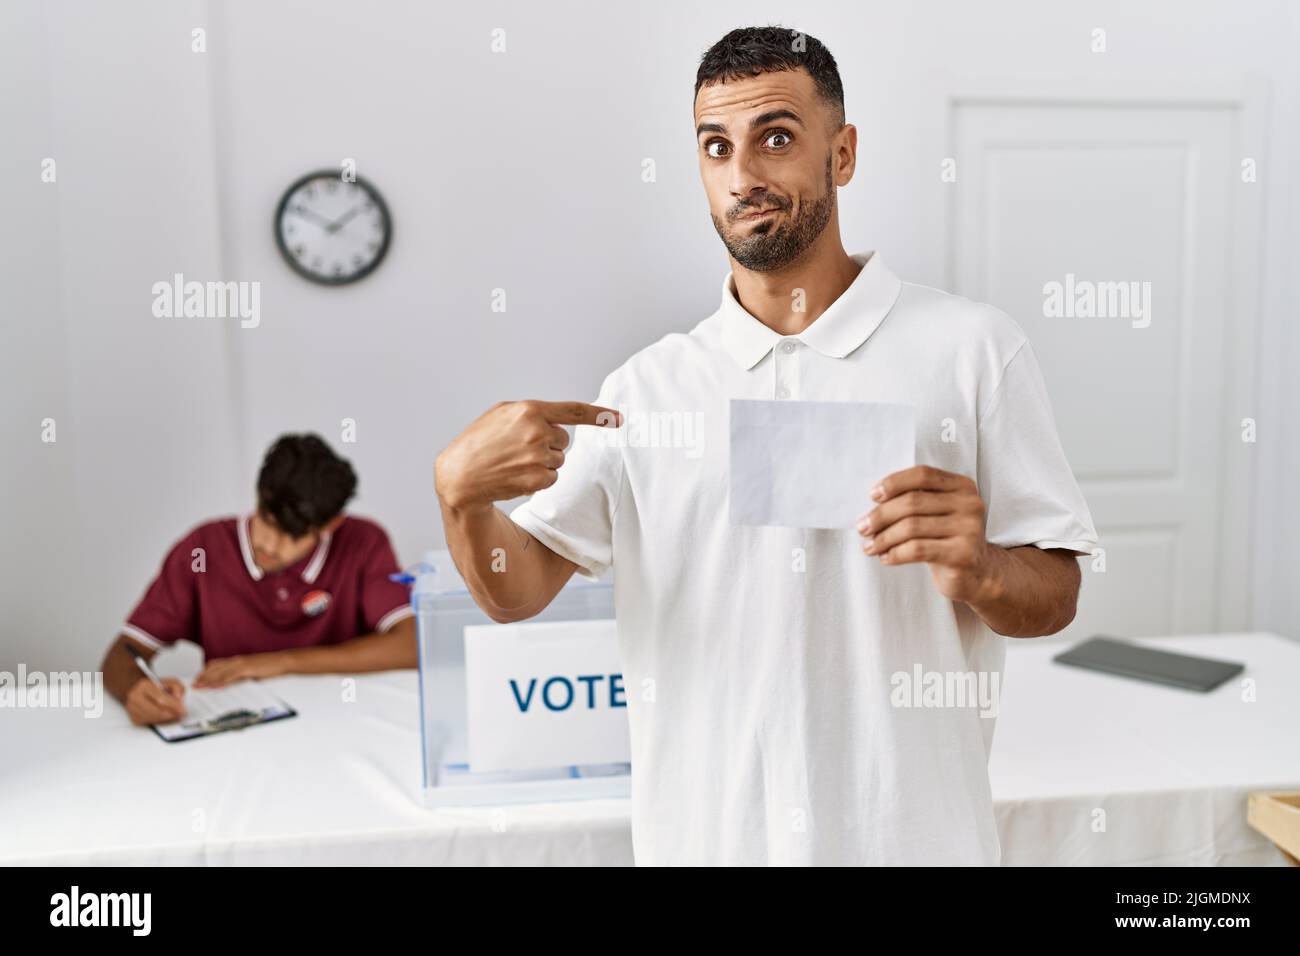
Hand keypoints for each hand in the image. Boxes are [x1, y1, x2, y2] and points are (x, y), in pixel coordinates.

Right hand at [125, 676, 186, 725]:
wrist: (140, 691)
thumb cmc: (156, 687)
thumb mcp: (169, 682)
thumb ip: (177, 687)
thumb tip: (178, 699)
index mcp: (145, 686)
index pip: (160, 698)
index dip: (173, 706)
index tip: (183, 709)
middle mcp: (136, 697)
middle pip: (156, 711)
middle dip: (171, 714)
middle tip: (181, 714)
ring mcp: (133, 709)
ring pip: (153, 719)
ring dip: (167, 719)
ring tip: (175, 715)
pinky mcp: (134, 718)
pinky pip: (150, 723)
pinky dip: (160, 721)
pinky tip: (165, 717)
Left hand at [193, 652, 287, 688]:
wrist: (282, 661)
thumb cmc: (270, 666)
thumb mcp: (251, 672)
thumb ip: (240, 677)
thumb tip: (231, 684)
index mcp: (237, 660)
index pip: (216, 665)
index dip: (205, 672)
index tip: (197, 679)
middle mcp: (236, 660)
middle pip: (214, 668)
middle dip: (202, 677)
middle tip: (193, 685)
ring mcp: (241, 663)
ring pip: (220, 672)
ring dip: (208, 680)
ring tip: (199, 686)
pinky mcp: (247, 668)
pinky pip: (231, 676)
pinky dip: (221, 681)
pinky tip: (214, 686)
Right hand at [435, 400, 621, 511]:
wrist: (460, 475)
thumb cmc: (479, 441)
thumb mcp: (501, 413)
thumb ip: (531, 412)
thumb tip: (558, 421)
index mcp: (530, 410)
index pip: (574, 411)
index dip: (600, 415)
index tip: (618, 419)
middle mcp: (537, 432)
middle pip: (564, 440)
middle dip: (547, 444)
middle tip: (518, 449)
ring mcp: (538, 457)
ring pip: (558, 460)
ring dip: (542, 463)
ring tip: (513, 462)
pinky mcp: (537, 479)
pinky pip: (552, 478)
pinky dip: (538, 479)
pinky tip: (516, 476)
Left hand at [857, 465, 996, 603]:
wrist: (977, 573)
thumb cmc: (948, 539)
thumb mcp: (938, 512)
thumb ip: (916, 499)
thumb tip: (874, 501)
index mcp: (962, 486)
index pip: (922, 474)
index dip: (894, 482)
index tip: (873, 496)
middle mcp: (969, 504)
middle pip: (912, 502)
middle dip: (881, 515)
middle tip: (862, 528)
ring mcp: (968, 529)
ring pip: (911, 527)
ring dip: (883, 538)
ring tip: (870, 547)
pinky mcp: (962, 554)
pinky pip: (917, 549)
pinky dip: (895, 553)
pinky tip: (886, 558)